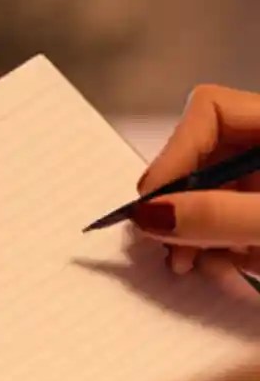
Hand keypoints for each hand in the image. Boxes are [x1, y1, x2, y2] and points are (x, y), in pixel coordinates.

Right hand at [135, 85, 259, 301]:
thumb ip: (221, 216)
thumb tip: (151, 214)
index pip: (210, 110)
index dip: (175, 151)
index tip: (154, 200)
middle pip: (204, 155)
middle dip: (180, 202)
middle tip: (164, 241)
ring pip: (212, 194)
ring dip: (195, 233)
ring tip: (193, 267)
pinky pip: (230, 224)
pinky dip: (219, 249)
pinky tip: (223, 271)